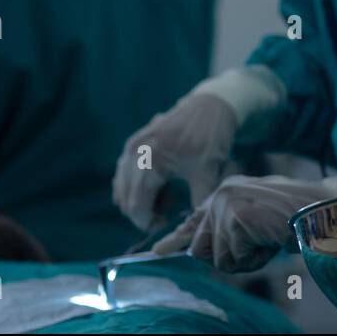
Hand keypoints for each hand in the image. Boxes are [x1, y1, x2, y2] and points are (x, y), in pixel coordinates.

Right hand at [112, 92, 239, 230]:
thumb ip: (198, 203)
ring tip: (169, 197)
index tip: (166, 226)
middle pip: (126, 198)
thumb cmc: (211, 137)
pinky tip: (163, 185)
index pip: (135, 205)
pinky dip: (139, 185)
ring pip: (124, 187)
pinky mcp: (134, 142)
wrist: (212, 104)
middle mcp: (134, 152)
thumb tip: (191, 230)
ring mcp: (132, 145)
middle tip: (168, 214)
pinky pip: (126, 173)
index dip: (148, 223)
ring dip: (141, 199)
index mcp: (149, 160)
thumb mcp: (208, 173)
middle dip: (144, 212)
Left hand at [153, 175, 325, 272]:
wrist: (318, 206)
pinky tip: (269, 241)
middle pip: (203, 248)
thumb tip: (204, 246)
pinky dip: (253, 259)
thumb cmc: (296, 211)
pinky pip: (233, 259)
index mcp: (227, 190)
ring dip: (244, 259)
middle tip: (258, 243)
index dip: (179, 238)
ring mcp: (225, 206)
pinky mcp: (234, 220)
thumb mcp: (258, 213)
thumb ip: (232, 224)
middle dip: (228, 256)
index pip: (196, 218)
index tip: (158, 250)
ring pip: (217, 258)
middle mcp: (221, 194)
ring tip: (267, 239)